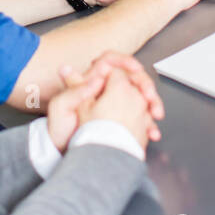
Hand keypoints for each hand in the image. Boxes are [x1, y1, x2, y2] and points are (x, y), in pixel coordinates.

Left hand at [47, 52, 163, 150]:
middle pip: (130, 79)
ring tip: (156, 115)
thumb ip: (75, 90)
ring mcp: (114, 106)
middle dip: (145, 85)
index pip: (110, 62)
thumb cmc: (58, 129)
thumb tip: (96, 78)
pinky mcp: (121, 121)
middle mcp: (104, 91)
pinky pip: (140, 118)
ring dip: (152, 104)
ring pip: (140, 98)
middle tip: (150, 96)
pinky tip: (152, 131)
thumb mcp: (61, 107)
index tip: (136, 69)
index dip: (125, 62)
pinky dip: (149, 124)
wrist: (61, 153)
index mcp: (89, 82)